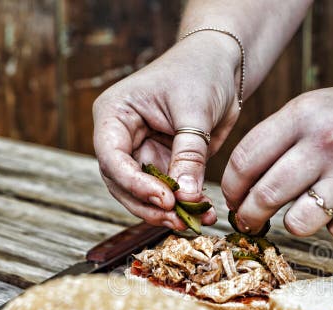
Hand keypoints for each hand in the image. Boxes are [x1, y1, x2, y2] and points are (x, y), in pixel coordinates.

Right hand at [93, 33, 240, 229]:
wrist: (221, 65)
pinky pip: (168, 193)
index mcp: (115, 114)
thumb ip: (189, 154)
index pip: (111, 157)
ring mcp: (142, 153)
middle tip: (178, 219)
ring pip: (142, 195)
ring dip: (166, 212)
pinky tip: (204, 214)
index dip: (134, 183)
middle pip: (122, 184)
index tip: (164, 199)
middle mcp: (122, 138)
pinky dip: (184, 207)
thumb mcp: (195, 112)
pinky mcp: (164, 165)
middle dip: (149, 205)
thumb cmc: (201, 72)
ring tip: (193, 222)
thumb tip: (186, 196)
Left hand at [221, 71, 332, 237]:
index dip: (232, 188)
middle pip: (265, 196)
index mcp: (304, 115)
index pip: (246, 160)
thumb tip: (238, 190)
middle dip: (251, 216)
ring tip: (305, 211)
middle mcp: (328, 142)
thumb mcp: (314, 109)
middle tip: (252, 221)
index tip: (234, 200)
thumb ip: (275, 142)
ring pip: (298, 223)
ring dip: (294, 223)